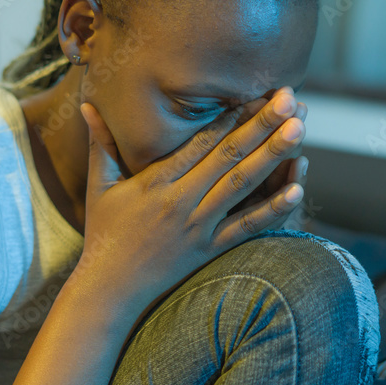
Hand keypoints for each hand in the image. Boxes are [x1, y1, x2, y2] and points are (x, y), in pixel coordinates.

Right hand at [70, 87, 306, 319]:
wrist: (107, 292)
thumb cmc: (103, 235)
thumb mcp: (98, 186)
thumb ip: (101, 143)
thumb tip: (85, 104)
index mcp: (156, 181)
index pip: (200, 142)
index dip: (230, 116)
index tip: (255, 92)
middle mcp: (181, 201)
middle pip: (228, 155)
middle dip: (262, 124)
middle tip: (290, 97)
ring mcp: (199, 227)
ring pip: (243, 184)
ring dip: (273, 154)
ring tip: (299, 128)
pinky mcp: (211, 250)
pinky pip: (248, 227)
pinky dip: (273, 209)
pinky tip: (299, 189)